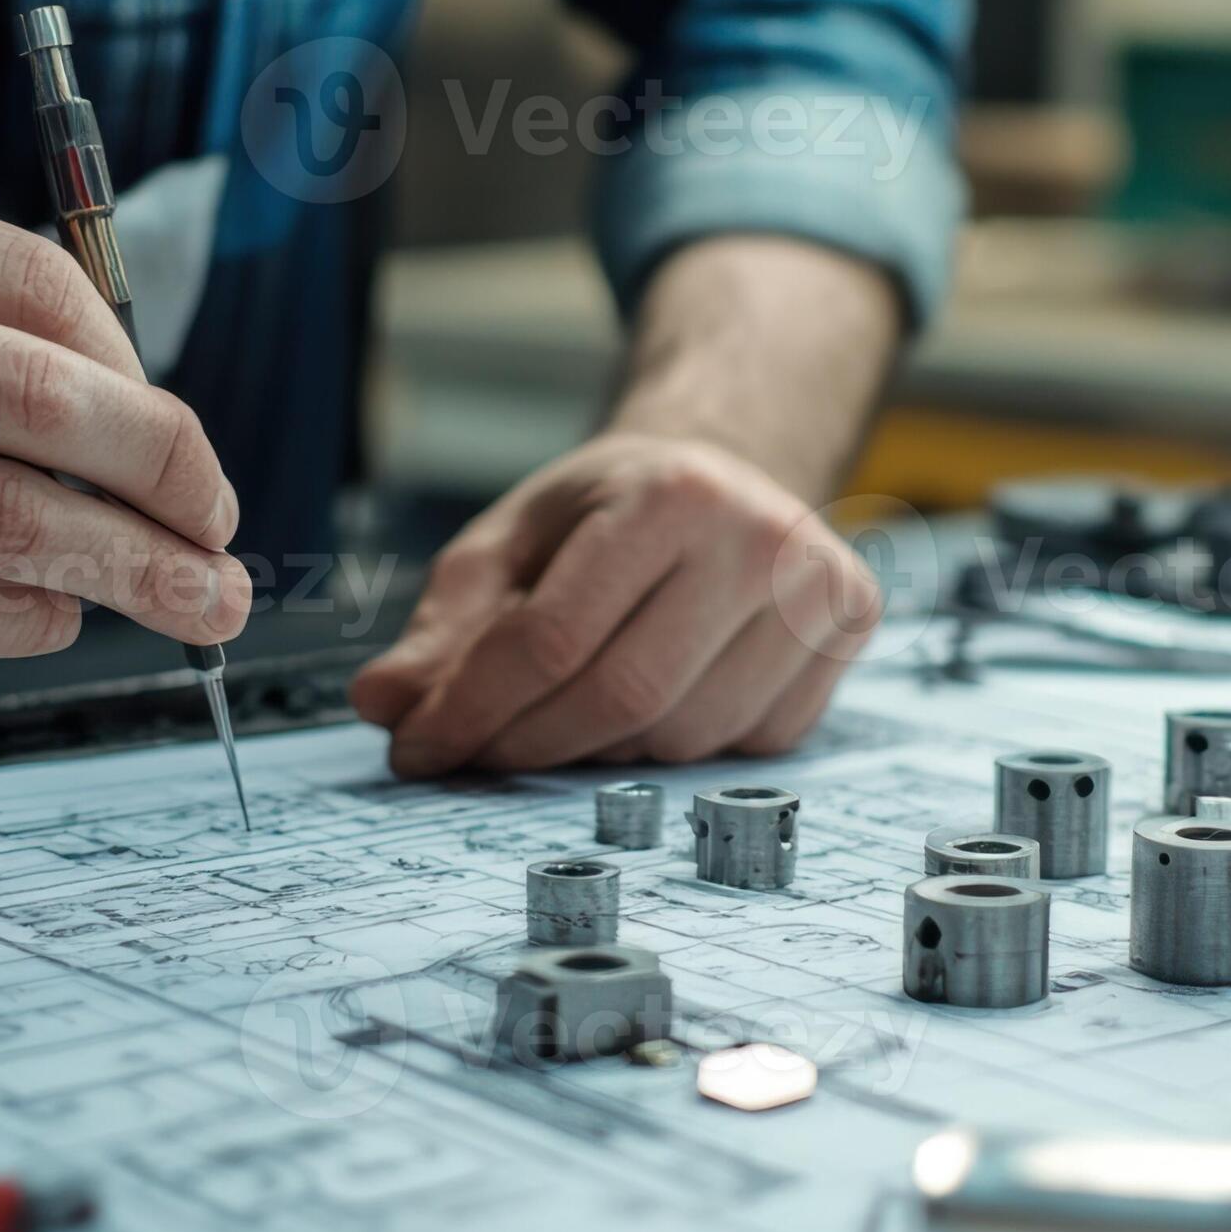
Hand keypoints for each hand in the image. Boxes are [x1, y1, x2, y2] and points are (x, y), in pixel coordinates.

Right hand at [0, 149, 247, 677]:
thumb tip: (130, 404)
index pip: (26, 281)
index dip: (137, 370)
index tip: (177, 439)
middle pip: (34, 396)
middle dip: (167, 472)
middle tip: (226, 527)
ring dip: (128, 566)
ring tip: (200, 602)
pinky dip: (15, 619)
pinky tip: (58, 621)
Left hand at [348, 434, 883, 776]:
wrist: (728, 475)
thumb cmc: (610, 512)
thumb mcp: (514, 543)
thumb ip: (445, 628)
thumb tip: (383, 705)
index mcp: (671, 491)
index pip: (553, 638)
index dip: (473, 709)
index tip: (416, 749)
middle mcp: (762, 537)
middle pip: (621, 698)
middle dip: (528, 745)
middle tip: (470, 757)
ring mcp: (819, 591)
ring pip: (682, 738)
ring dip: (603, 752)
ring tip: (567, 716)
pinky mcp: (847, 637)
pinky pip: (740, 746)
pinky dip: (677, 749)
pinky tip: (653, 703)